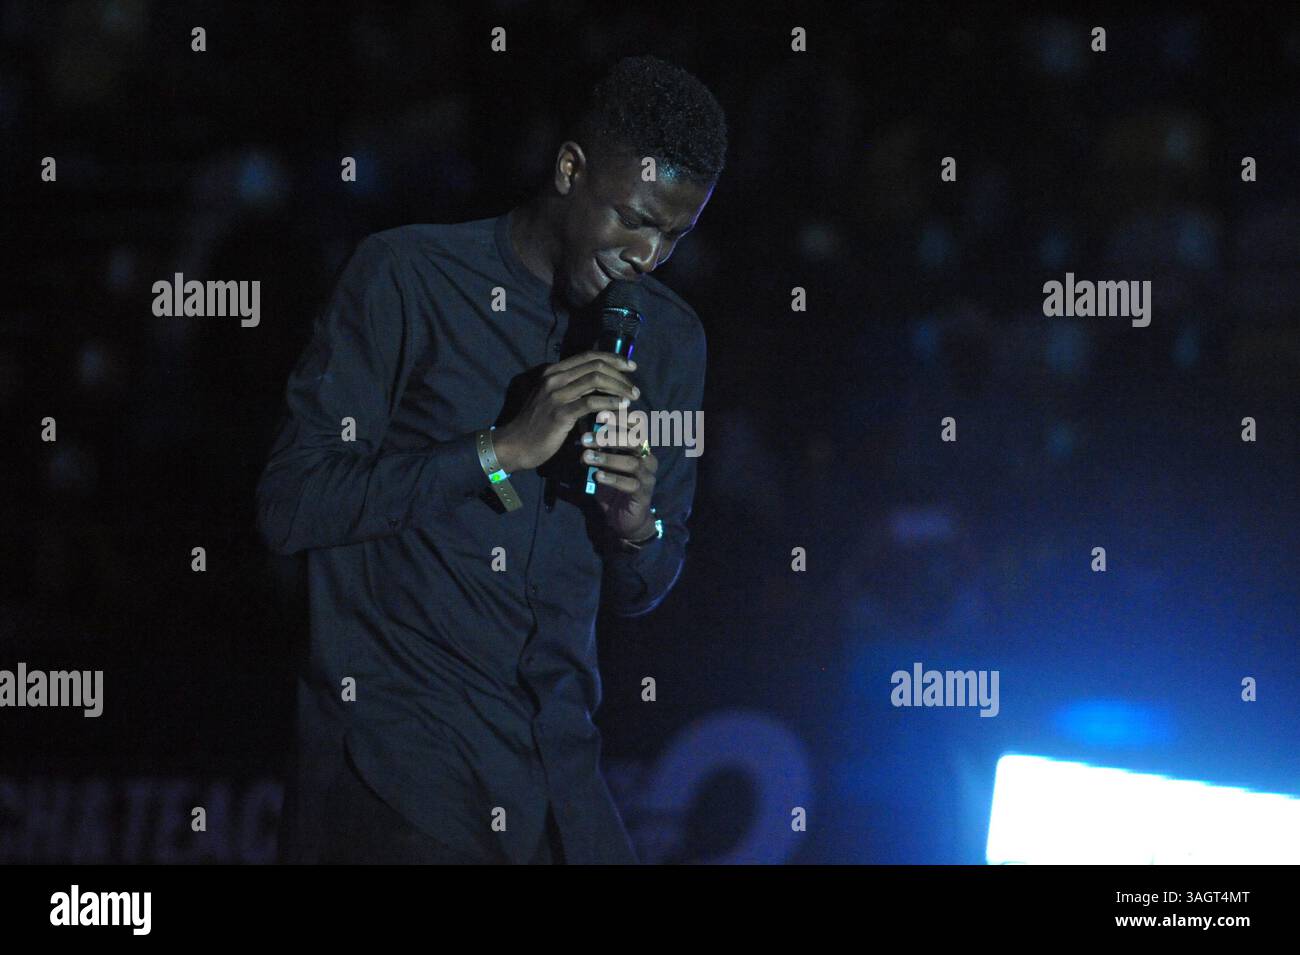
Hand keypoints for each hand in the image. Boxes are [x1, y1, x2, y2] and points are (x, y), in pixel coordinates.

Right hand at [493, 352, 638, 471]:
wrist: (514, 445)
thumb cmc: (535, 425)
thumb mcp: (551, 399)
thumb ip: (570, 388)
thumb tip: (599, 384)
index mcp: (553, 372)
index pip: (588, 356)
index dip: (613, 358)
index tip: (630, 366)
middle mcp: (554, 378)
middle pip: (595, 365)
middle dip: (620, 373)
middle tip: (635, 387)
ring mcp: (556, 395)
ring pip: (596, 380)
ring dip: (619, 387)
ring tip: (633, 397)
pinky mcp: (560, 413)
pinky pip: (591, 403)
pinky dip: (611, 403)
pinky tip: (622, 407)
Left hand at [581, 414, 658, 540]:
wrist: (624, 519)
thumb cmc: (612, 487)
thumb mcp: (603, 465)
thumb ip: (597, 451)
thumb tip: (582, 432)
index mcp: (639, 448)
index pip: (633, 428)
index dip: (619, 420)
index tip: (598, 415)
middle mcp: (647, 459)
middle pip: (634, 442)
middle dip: (609, 437)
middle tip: (585, 439)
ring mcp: (647, 477)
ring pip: (631, 462)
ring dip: (607, 459)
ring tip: (586, 457)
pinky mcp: (643, 494)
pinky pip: (630, 484)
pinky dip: (613, 479)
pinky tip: (597, 476)